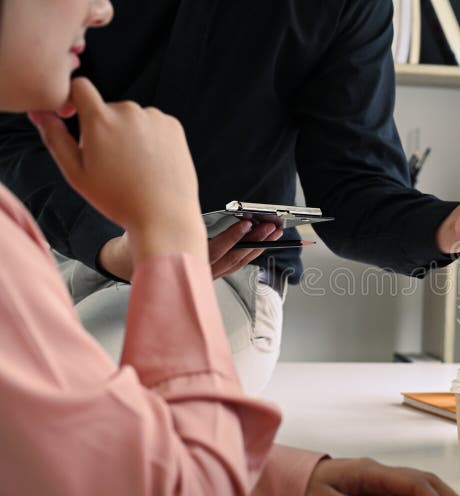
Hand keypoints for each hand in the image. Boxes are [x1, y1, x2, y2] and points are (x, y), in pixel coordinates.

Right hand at [28, 77, 205, 266]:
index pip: (80, 87)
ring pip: (132, 118)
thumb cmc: (118, 199)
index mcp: (100, 120)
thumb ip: (55, 138)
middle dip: (105, 127)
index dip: (75, 99)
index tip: (77, 118)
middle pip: (108, 108)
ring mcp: (154, 117)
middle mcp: (129, 111)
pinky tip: (152, 163)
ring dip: (129, 133)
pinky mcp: (173, 126)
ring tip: (135, 166)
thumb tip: (41, 114)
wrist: (164, 215)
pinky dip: (151, 137)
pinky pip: (154, 124)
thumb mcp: (76, 173)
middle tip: (112, 162)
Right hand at [98, 221, 284, 280]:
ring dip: (258, 247)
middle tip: (270, 227)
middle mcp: (197, 272)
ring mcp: (206, 274)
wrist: (129, 261)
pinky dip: (250, 252)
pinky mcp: (212, 273)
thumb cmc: (141, 239)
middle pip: (233, 257)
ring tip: (274, 233)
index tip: (246, 223)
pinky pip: (235, 264)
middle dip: (254, 241)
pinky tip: (262, 241)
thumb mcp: (148, 226)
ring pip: (238, 262)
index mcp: (183, 261)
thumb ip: (169, 220)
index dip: (232, 237)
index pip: (214, 250)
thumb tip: (178, 201)